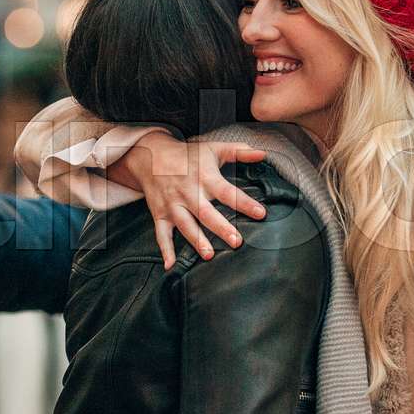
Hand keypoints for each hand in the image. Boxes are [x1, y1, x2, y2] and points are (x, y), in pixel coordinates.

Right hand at [117, 133, 268, 268]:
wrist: (150, 156)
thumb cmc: (188, 155)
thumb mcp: (213, 148)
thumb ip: (239, 152)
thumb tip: (263, 154)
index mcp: (205, 177)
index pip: (227, 192)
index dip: (244, 203)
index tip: (261, 213)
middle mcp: (188, 192)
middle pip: (205, 213)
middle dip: (221, 228)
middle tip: (237, 242)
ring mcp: (173, 205)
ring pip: (185, 225)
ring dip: (197, 240)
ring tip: (209, 255)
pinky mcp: (160, 214)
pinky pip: (161, 234)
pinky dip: (164, 250)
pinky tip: (170, 265)